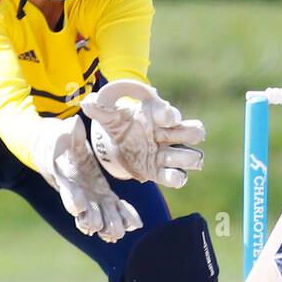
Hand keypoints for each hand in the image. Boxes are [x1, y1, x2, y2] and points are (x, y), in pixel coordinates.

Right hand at [31, 117, 142, 241]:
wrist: (52, 148)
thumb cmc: (56, 137)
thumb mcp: (60, 131)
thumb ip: (68, 131)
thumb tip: (74, 123)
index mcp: (63, 175)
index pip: (67, 190)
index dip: (72, 200)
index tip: (78, 210)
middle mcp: (75, 189)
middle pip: (83, 209)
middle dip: (92, 219)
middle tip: (102, 229)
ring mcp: (87, 193)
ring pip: (98, 212)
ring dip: (107, 223)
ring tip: (118, 234)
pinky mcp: (99, 191)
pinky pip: (111, 205)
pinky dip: (121, 214)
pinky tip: (134, 224)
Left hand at [80, 79, 205, 188]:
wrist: (118, 143)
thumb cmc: (119, 123)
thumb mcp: (108, 115)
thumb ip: (100, 109)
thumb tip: (87, 104)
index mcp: (157, 115)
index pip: (170, 113)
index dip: (170, 115)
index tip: (166, 118)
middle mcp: (169, 134)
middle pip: (195, 132)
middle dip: (190, 134)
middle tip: (171, 138)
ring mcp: (168, 153)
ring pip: (193, 156)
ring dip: (185, 158)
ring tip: (166, 158)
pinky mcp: (162, 171)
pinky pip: (179, 177)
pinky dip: (176, 178)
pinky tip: (168, 175)